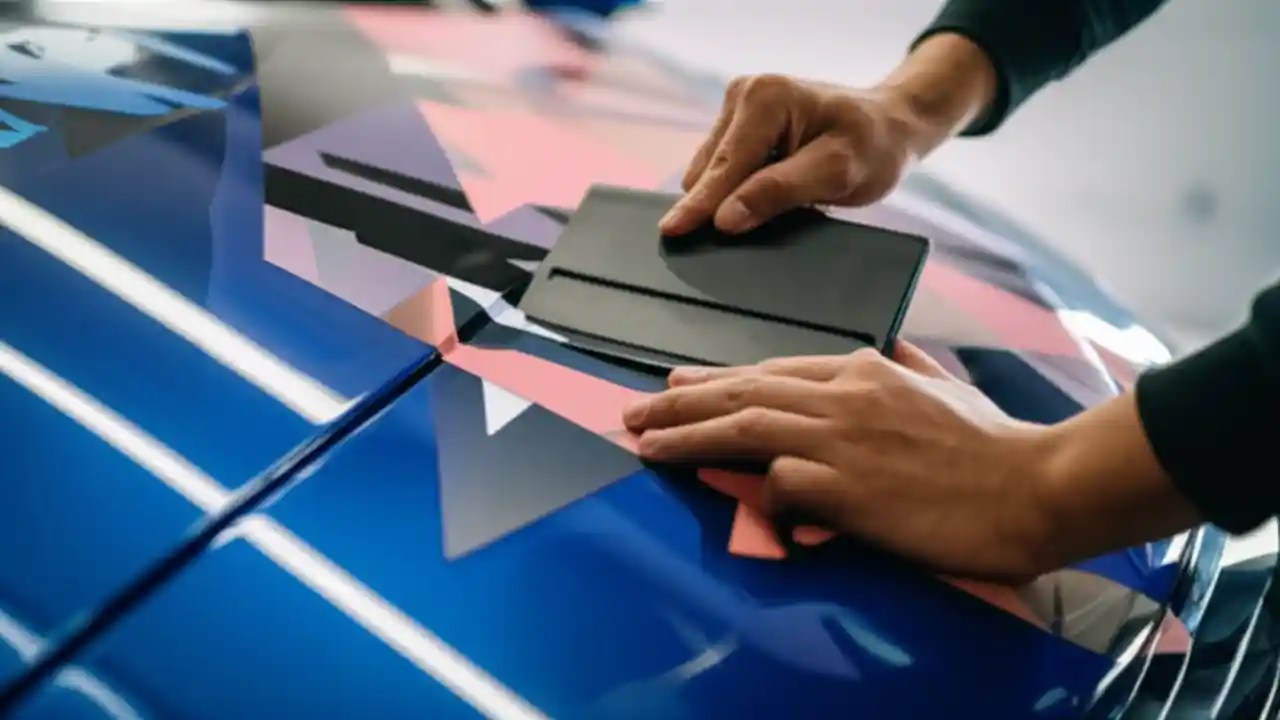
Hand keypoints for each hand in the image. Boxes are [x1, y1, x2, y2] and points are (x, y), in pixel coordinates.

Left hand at [622, 342, 1060, 581]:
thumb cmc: (992, 444)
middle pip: (743, 393)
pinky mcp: (846, 487)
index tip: (679, 383)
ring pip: (743, 427)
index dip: (718, 378)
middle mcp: (843, 397)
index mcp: (863, 369)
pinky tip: (723, 493)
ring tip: (645, 441)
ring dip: (686, 435)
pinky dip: (755, 487)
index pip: (771, 370)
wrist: (1032, 486)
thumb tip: (885, 350)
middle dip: (682, 402)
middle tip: (637, 410)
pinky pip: (780, 482)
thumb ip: (905, 364)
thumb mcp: (942, 386)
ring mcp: (841, 440)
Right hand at [659, 74, 925, 235]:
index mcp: (766, 98)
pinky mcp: (738, 126)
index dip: (703, 204)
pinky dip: (739, 190)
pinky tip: (768, 193)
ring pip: (711, 171)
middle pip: (710, 169)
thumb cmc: (873, 147)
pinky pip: (722, 169)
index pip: (727, 165)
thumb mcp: (836, 173)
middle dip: (720, 203)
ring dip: (732, 197)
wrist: (890, 127)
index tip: (671, 232)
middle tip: (763, 226)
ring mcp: (738, 108)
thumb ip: (778, 193)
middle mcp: (744, 94)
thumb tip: (724, 219)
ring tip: (782, 202)